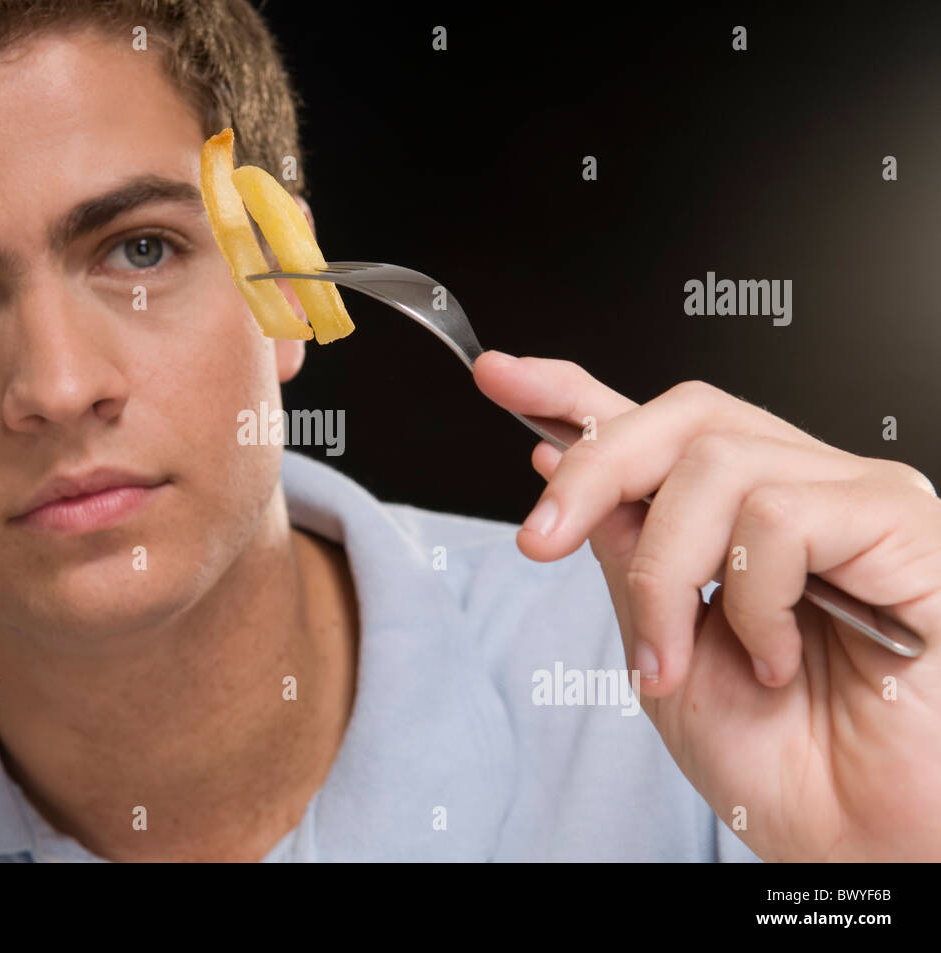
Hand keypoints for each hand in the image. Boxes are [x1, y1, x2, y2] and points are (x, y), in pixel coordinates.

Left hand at [473, 350, 940, 860]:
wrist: (856, 838)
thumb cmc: (778, 760)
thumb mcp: (661, 650)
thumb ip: (626, 553)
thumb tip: (563, 463)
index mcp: (738, 516)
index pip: (653, 425)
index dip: (573, 391)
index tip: (497, 375)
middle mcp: (799, 489)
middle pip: (682, 417)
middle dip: (592, 472)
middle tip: (540, 540)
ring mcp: (854, 498)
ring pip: (717, 465)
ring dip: (667, 572)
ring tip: (677, 657)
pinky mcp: (903, 523)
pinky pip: (784, 515)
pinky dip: (752, 597)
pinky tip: (778, 656)